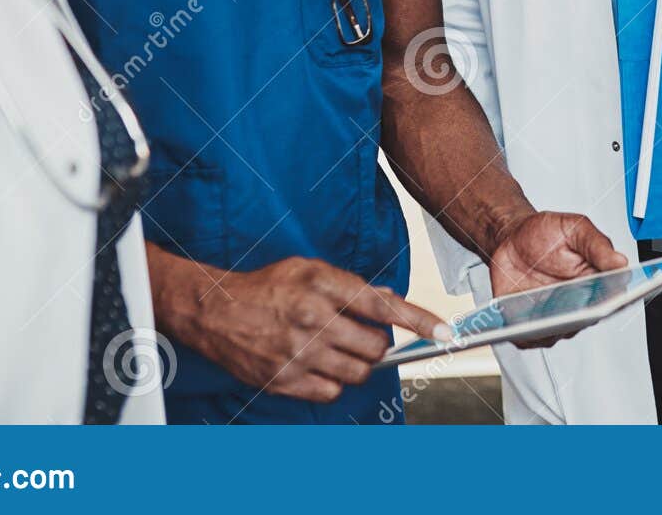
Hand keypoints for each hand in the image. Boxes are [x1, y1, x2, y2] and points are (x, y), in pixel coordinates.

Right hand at [160, 253, 451, 403]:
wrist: (216, 311)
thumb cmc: (267, 287)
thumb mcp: (310, 269)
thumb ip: (351, 285)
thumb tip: (390, 299)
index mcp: (323, 285)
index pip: (383, 305)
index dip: (419, 320)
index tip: (444, 332)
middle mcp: (313, 319)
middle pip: (376, 347)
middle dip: (378, 344)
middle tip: (364, 336)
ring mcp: (299, 353)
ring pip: (358, 373)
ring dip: (357, 364)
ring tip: (336, 348)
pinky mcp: (285, 380)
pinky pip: (331, 392)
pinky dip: (333, 382)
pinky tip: (318, 364)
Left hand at [487, 211, 627, 347]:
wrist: (512, 238)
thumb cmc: (546, 234)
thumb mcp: (576, 229)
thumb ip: (597, 245)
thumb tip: (621, 262)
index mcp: (596, 281)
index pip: (613, 299)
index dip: (613, 302)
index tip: (610, 299)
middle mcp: (579, 304)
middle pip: (586, 320)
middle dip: (581, 316)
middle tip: (576, 308)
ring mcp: (555, 316)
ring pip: (558, 332)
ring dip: (552, 326)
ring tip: (545, 316)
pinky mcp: (529, 324)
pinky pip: (529, 337)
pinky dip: (525, 332)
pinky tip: (520, 321)